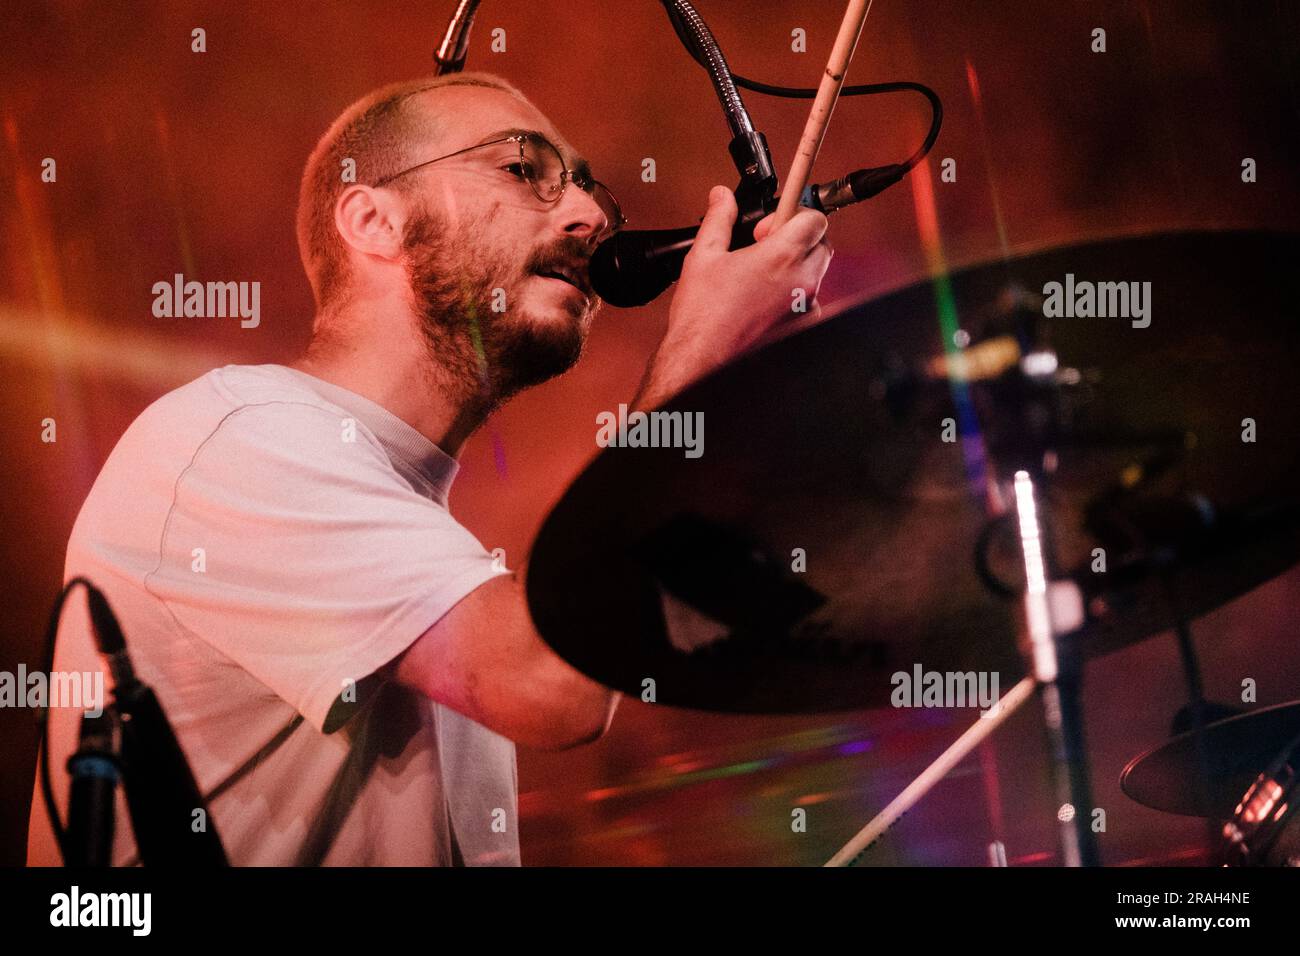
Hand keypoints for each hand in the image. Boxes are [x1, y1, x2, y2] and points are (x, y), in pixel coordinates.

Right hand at [637, 186, 832, 406]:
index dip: (794, 215)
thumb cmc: (702, 317)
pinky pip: (809, 303)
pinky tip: (764, 303)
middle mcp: (801, 281)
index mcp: (780, 256)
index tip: (771, 225)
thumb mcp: (704, 256)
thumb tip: (723, 197)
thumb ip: (720, 219)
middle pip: (821, 244)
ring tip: (761, 279)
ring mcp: (805, 307)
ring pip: (815, 274)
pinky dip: (793, 297)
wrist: (702, 360)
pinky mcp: (803, 328)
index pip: (814, 219)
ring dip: (795, 269)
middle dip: (798, 240)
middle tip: (765, 247)